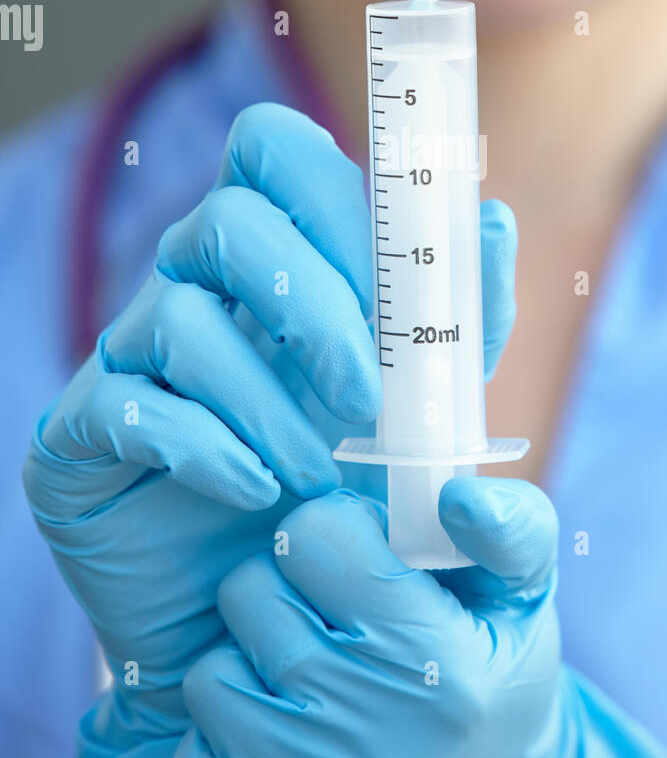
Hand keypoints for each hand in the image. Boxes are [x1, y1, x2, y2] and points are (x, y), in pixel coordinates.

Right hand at [23, 103, 517, 749]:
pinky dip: (203, 449)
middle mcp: (192, 286)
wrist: (270, 609)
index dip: (330, 192)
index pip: (271, 148)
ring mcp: (129, 354)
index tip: (387, 284)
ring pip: (179, 317)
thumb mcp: (425, 404)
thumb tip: (493, 220)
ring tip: (318, 478)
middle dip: (311, 306)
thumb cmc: (348, 484)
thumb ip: (462, 318)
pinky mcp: (82, 432)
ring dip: (267, 401)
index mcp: (273, 256)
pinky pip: (122, 407)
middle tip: (366, 398)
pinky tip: (255, 492)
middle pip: (226, 218)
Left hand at [161, 480, 577, 757]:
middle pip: (250, 593)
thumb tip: (455, 492)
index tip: (362, 552)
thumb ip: (512, 529)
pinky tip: (272, 732)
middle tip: (330, 610)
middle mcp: (368, 731)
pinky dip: (219, 746)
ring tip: (303, 673)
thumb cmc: (496, 677)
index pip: (315, 536)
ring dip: (249, 664)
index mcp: (437, 663)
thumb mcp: (526, 598)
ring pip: (211, 675)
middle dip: (285, 584)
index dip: (336, 527)